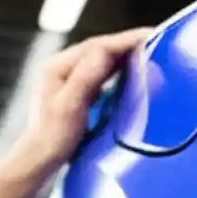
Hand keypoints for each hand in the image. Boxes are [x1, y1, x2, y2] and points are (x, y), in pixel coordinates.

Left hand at [17, 27, 154, 173]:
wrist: (40, 161)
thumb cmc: (53, 138)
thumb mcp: (70, 107)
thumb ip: (87, 77)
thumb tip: (107, 51)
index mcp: (58, 67)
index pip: (97, 47)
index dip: (125, 40)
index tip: (151, 36)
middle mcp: (61, 68)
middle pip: (100, 49)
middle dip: (128, 44)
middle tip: (156, 40)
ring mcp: (67, 80)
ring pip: (101, 60)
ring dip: (124, 55)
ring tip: (149, 52)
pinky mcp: (75, 92)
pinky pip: (101, 74)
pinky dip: (118, 70)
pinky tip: (131, 72)